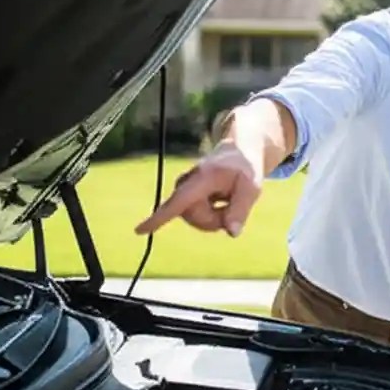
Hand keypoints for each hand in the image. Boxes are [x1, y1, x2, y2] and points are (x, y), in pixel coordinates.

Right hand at [134, 140, 261, 236]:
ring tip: (226, 199)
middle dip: (217, 220)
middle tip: (234, 203)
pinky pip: (196, 219)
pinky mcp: (183, 199)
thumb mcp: (251, 188)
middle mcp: (185, 184)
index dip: (159, 218)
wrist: (235, 156)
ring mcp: (182, 192)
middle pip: (196, 220)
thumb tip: (232, 233)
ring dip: (215, 218)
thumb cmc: (244, 170)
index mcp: (202, 178)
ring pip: (197, 222)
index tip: (138, 231)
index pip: (178, 202)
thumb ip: (241, 209)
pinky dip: (211, 216)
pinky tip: (218, 200)